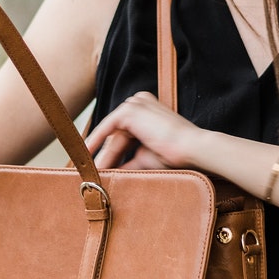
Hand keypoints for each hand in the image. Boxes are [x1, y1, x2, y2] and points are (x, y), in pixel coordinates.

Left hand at [86, 92, 202, 169]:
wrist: (190, 148)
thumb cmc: (175, 154)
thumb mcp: (145, 158)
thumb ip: (127, 162)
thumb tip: (111, 174)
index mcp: (147, 111)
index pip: (125, 134)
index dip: (113, 153)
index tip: (103, 168)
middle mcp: (140, 104)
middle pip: (117, 134)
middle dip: (106, 155)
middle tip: (94, 174)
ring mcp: (135, 104)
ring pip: (112, 133)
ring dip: (102, 153)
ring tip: (93, 172)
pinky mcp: (130, 110)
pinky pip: (107, 127)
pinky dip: (97, 141)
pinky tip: (88, 155)